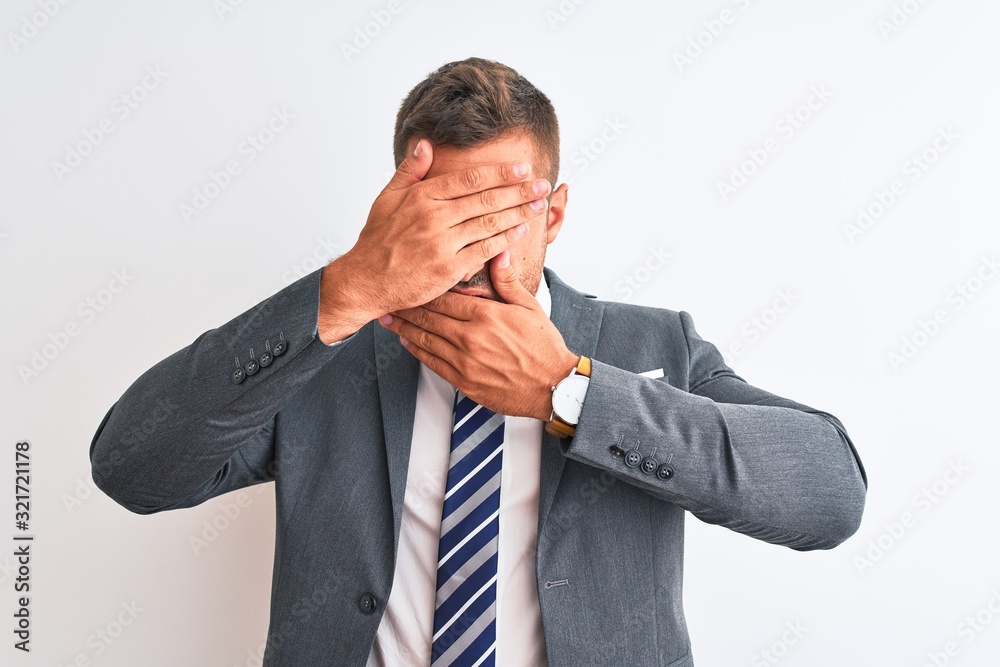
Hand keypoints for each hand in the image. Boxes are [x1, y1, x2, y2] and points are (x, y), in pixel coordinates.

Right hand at [318, 139, 551, 342]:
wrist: (365, 280)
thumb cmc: (377, 241)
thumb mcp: (387, 198)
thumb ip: (410, 171)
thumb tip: (425, 145)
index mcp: (422, 197)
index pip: (470, 180)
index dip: (500, 173)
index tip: (522, 169)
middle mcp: (434, 217)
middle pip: (486, 199)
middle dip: (519, 190)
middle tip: (542, 185)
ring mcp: (442, 243)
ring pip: (489, 223)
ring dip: (518, 213)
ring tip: (538, 205)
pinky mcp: (448, 268)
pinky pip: (484, 250)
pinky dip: (505, 239)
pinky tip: (521, 231)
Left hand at [378, 250, 578, 420]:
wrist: (553, 386)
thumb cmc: (544, 348)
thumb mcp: (530, 307)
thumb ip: (507, 281)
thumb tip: (499, 253)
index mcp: (486, 315)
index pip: (445, 296)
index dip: (424, 287)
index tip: (411, 280)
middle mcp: (471, 337)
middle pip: (428, 316)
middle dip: (407, 305)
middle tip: (390, 296)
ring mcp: (465, 361)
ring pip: (425, 339)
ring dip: (404, 327)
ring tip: (388, 317)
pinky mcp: (463, 381)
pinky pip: (432, 363)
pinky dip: (416, 350)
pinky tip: (407, 341)